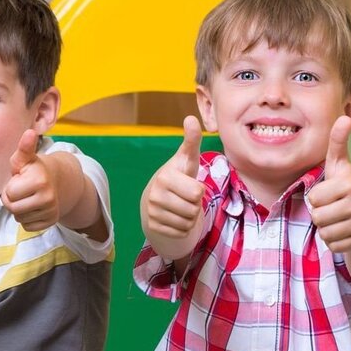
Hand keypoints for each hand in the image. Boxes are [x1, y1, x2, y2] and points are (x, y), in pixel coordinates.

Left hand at [1, 129, 59, 230]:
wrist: (55, 180)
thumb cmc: (32, 169)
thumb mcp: (24, 158)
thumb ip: (24, 148)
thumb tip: (30, 132)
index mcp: (40, 179)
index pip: (9, 194)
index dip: (10, 188)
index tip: (19, 180)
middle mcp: (48, 196)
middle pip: (13, 209)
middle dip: (12, 200)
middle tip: (20, 191)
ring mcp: (51, 210)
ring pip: (19, 219)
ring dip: (18, 210)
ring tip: (27, 197)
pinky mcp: (51, 221)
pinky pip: (28, 227)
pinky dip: (27, 219)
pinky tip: (33, 207)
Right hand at [142, 116, 204, 243]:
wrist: (155, 198)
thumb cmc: (178, 176)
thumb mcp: (186, 159)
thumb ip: (191, 140)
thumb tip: (191, 118)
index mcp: (165, 177)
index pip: (197, 193)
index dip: (199, 191)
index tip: (189, 184)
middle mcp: (155, 195)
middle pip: (193, 210)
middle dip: (195, 206)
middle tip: (186, 198)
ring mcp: (152, 212)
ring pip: (187, 223)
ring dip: (190, 218)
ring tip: (181, 207)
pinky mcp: (152, 226)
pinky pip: (180, 233)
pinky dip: (182, 228)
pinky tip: (175, 218)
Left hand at [308, 115, 350, 251]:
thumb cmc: (348, 188)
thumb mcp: (341, 165)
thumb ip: (337, 143)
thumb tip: (343, 117)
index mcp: (349, 184)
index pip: (313, 198)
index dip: (317, 197)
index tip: (331, 192)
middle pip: (316, 216)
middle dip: (320, 214)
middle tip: (334, 207)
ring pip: (323, 232)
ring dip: (326, 228)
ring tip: (339, 219)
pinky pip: (331, 245)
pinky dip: (334, 241)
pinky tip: (345, 231)